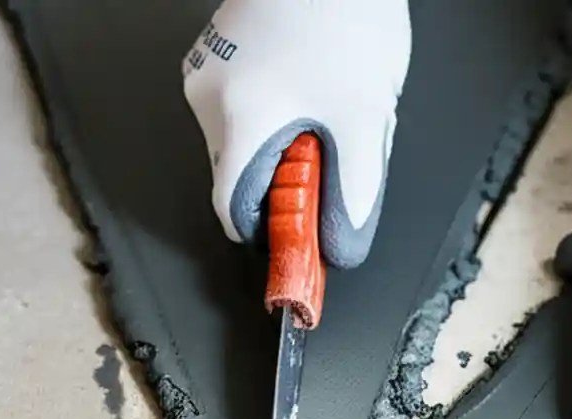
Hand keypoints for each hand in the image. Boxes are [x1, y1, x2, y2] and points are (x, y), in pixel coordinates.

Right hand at [182, 0, 410, 268]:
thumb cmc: (345, 14)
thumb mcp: (364, 115)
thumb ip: (354, 188)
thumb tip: (341, 243)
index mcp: (240, 117)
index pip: (232, 212)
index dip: (269, 231)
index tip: (300, 234)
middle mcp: (209, 98)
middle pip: (240, 175)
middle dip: (288, 176)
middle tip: (333, 146)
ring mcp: (207, 71)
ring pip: (243, 140)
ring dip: (283, 141)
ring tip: (325, 102)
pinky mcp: (217, 53)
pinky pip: (242, 106)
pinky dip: (276, 111)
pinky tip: (309, 80)